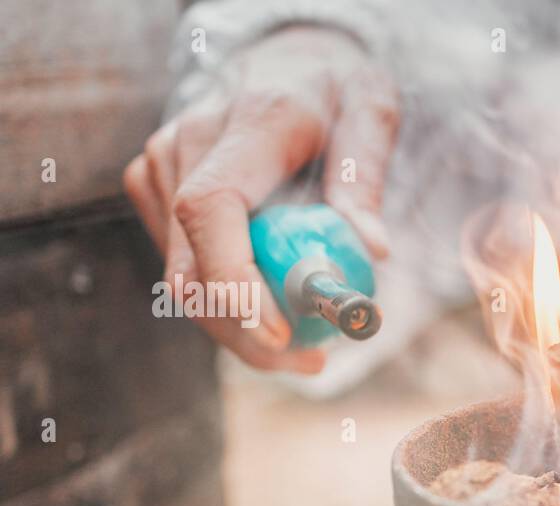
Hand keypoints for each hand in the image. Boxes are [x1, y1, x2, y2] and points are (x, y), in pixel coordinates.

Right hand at [124, 26, 398, 371]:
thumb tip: (373, 250)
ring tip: (307, 352)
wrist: (288, 56)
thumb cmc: (337, 88)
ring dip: (238, 330)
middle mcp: (185, 145)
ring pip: (183, 279)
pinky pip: (185, 267)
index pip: (211, 210)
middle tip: (313, 362)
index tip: (281, 333)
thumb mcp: (371, 116)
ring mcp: (161, 167)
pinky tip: (277, 316)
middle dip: (247, 331)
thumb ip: (365, 180)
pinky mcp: (155, 190)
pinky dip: (227, 303)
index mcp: (244, 125)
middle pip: (192, 265)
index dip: (236, 282)